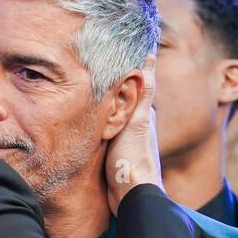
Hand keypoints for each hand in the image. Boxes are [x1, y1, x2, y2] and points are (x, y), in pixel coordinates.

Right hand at [104, 54, 161, 213]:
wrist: (129, 194)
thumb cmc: (134, 158)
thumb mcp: (138, 121)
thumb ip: (143, 93)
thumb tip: (149, 57)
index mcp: (144, 112)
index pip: (137, 81)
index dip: (132, 64)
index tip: (122, 43)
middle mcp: (136, 123)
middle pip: (124, 96)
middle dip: (115, 79)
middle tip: (101, 56)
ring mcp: (125, 137)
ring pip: (114, 111)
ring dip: (105, 98)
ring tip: (91, 78)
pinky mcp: (113, 150)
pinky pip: (105, 126)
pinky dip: (98, 116)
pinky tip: (88, 113)